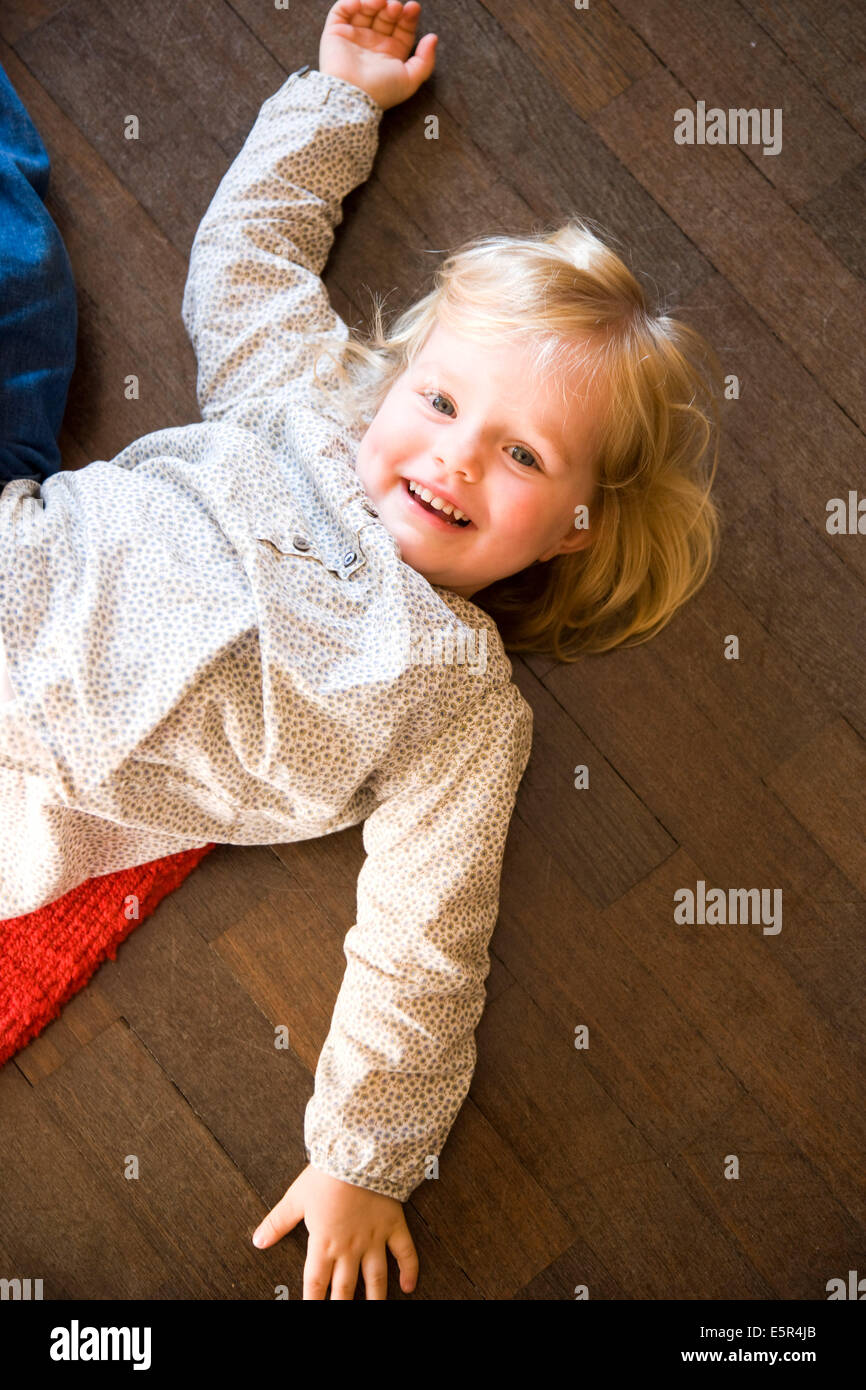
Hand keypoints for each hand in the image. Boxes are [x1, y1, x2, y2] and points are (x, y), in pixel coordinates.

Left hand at [252, 1163, 418, 1298]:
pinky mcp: (393, 1226)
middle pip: (345, 1290)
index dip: (313, 1303)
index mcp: (324, 1243)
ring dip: (374, 1300)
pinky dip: (409, 1270)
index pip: (315, 1284)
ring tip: (374, 1312)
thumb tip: (257, 1241)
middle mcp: (350, 1248)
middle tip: (342, 1318)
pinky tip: (409, 1287)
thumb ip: (277, 1223)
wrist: (358, 1153)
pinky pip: (405, 1252)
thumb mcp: (296, 1198)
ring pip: (376, 1279)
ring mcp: (374, 1239)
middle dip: (342, 1307)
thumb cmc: (326, 1175)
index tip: (312, 1313)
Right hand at [319, 0, 437, 110]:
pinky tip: (363, 3)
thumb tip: (433, 37)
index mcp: (390, 53)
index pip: (402, 28)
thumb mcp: (411, 80)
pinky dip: (352, 1)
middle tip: (395, 8)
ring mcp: (354, 37)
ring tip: (381, 3)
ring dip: (375, 1)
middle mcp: (372, 43)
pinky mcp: (335, 32)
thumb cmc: (381, 90)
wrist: (351, 95)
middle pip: (385, 15)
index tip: (413, 8)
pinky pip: (342, 10)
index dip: (409, 16)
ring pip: (365, 9)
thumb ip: (426, 60)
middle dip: (393, 7)